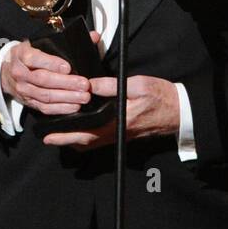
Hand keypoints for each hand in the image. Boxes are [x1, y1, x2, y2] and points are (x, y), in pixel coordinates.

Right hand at [0, 31, 103, 115]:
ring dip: (66, 97)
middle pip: (43, 79)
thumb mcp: (39, 42)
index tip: (68, 67)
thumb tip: (93, 36)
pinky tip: (74, 106)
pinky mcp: (28, 102)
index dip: (52, 63)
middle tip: (84, 84)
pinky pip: (44, 107)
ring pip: (45, 95)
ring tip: (83, 96)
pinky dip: (61, 108)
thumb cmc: (27, 55)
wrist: (6, 71)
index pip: (35, 59)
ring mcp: (23, 89)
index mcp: (22, 54)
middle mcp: (20, 72)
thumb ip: (67, 40)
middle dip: (66, 83)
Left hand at [42, 74, 180, 147]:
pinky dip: (88, 139)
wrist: (180, 111)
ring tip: (60, 135)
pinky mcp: (125, 135)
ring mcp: (121, 136)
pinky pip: (101, 141)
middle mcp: (117, 133)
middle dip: (65, 141)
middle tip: (47, 138)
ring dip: (75, 141)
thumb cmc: (161, 96)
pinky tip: (82, 132)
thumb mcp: (137, 84)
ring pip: (93, 144)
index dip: (66, 134)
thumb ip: (111, 85)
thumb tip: (89, 84)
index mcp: (117, 122)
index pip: (86, 132)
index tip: (49, 134)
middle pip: (85, 143)